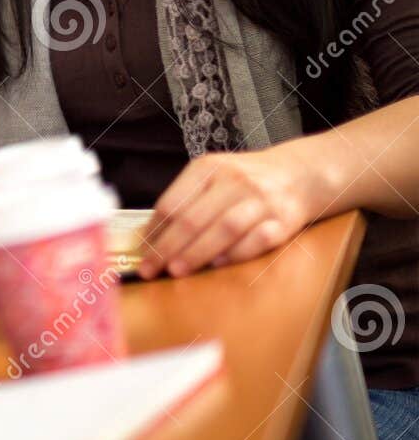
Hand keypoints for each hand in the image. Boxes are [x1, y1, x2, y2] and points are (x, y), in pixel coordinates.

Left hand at [140, 148, 313, 278]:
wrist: (298, 174)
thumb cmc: (243, 181)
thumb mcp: (211, 178)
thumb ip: (184, 202)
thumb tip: (150, 236)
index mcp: (208, 168)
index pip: (172, 202)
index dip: (154, 231)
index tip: (140, 253)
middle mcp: (233, 181)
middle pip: (193, 218)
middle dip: (168, 247)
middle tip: (150, 269)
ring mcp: (260, 200)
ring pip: (224, 229)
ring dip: (197, 253)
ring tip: (176, 271)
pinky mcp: (284, 220)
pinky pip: (258, 239)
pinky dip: (237, 253)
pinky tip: (219, 265)